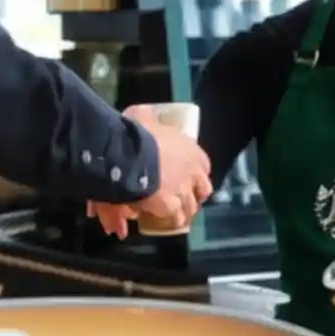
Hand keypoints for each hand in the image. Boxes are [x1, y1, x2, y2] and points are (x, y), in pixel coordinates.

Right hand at [87, 105, 212, 238]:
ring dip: (185, 211)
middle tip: (184, 199)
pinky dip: (171, 221)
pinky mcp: (172, 207)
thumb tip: (141, 114)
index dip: (195, 173)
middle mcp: (194, 173)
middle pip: (203, 190)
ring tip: (176, 215)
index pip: (203, 166)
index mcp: (193, 150)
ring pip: (191, 207)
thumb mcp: (144, 116)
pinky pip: (176, 218)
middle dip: (195, 196)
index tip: (187, 177)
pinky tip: (164, 221)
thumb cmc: (139, 132)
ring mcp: (184, 191)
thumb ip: (145, 118)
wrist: (131, 154)